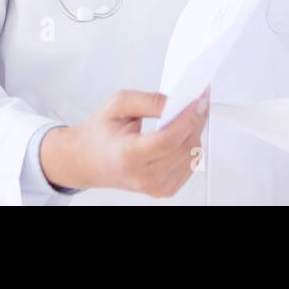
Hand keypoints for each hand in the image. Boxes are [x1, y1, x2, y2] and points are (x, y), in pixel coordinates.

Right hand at [41, 88, 208, 196]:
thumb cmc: (100, 133)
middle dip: (197, 119)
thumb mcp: (119, 104)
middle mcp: (143, 177)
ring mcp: (155, 187)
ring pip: (192, 155)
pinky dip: (191, 144)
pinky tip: (182, 132)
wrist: (87, 160)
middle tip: (198, 99)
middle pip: (185, 147)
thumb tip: (178, 101)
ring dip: (196, 131)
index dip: (189, 118)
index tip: (200, 100)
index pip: (168, 140)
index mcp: (128, 156)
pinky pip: (190, 164)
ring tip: (187, 114)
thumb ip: (150, 101)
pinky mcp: (165, 190)